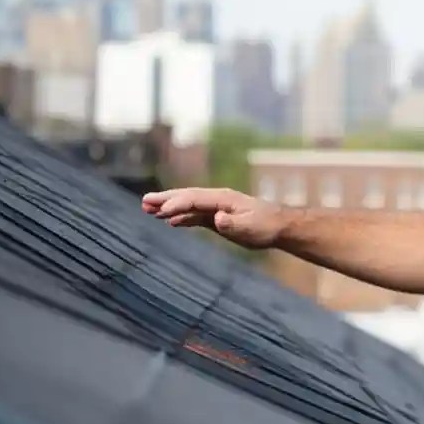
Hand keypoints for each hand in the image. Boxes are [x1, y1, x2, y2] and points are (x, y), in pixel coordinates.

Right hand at [141, 187, 289, 249]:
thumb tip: (216, 218)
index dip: (177, 204)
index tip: (161, 212)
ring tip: (148, 209)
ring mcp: (217, 208)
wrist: (280, 227)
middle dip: (165, 199)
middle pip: (186, 196)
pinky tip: (169, 222)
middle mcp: (217, 200)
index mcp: (223, 199)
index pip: (194, 199)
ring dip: (169, 207)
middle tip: (144, 202)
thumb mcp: (250, 227)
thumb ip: (231, 223)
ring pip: (188, 205)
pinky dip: (181, 217)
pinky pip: (195, 216)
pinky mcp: (219, 218)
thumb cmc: (266, 226)